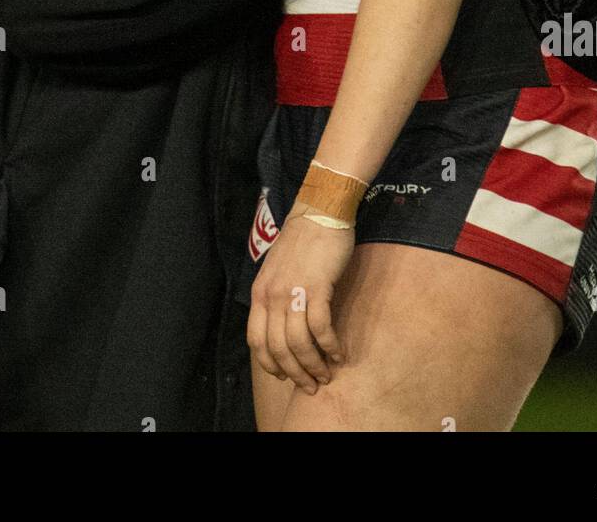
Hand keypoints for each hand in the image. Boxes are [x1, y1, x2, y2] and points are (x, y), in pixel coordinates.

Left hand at [247, 199, 352, 392]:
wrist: (320, 211)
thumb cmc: (303, 240)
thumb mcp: (278, 270)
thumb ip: (276, 295)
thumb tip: (283, 326)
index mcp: (260, 292)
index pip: (256, 341)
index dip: (270, 364)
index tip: (285, 376)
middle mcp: (272, 295)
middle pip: (278, 348)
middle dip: (295, 373)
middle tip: (311, 385)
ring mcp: (293, 291)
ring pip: (298, 343)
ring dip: (313, 365)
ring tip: (327, 374)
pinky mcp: (317, 287)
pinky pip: (321, 328)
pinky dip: (330, 346)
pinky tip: (339, 353)